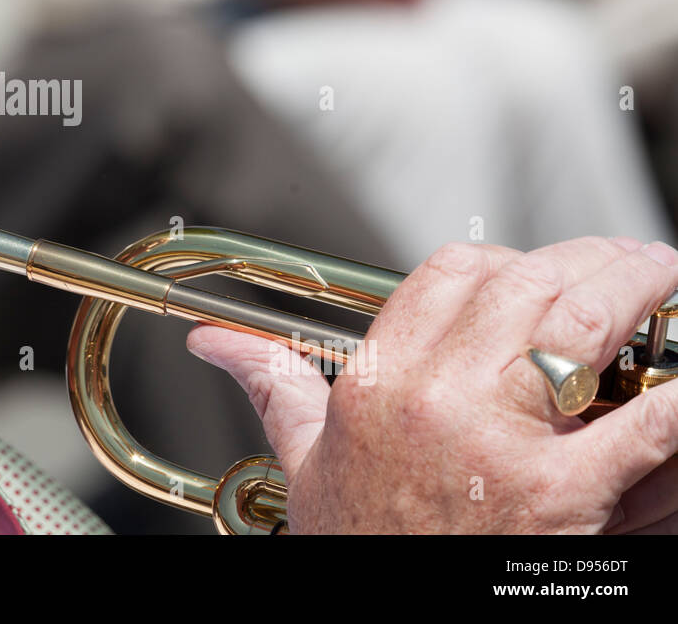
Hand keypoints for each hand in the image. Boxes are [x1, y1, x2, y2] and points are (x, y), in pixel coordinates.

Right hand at [187, 236, 677, 532]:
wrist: (389, 620)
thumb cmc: (358, 545)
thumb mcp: (306, 461)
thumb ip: (272, 386)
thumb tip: (213, 342)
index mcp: (377, 385)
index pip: (447, 274)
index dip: (501, 256)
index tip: (530, 266)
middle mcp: (434, 400)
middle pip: (522, 285)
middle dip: (588, 258)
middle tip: (629, 256)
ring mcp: (501, 447)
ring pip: (578, 326)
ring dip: (635, 290)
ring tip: (660, 279)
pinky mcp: (563, 499)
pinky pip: (643, 424)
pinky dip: (677, 393)